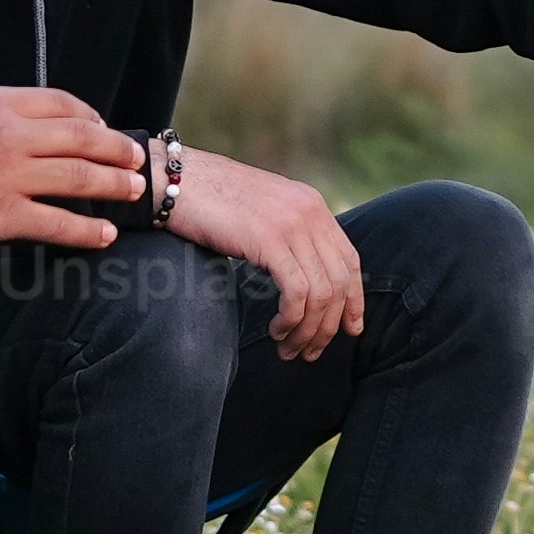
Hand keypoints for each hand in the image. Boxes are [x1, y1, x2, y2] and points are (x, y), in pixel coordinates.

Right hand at [0, 83, 141, 260]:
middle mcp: (7, 133)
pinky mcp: (0, 216)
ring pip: (79, 178)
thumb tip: (17, 123)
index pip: (60, 103)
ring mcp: (7, 175)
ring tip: (134, 191)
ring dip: (113, 186)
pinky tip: (106, 235)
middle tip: (136, 159)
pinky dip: (88, 231)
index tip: (103, 128)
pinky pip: (58, 223)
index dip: (89, 117)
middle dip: (115, 149)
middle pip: (80, 137)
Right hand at [166, 151, 365, 355]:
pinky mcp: (270, 239)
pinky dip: (291, 319)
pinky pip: (297, 291)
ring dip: (307, 331)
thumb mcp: (264, 213)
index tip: (350, 330)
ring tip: (288, 349)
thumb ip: (289, 236)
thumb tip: (304, 278)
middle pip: (339, 282)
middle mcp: (310, 212)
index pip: (350, 260)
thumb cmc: (213, 203)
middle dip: (328, 326)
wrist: (179, 181)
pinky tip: (276, 329)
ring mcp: (292, 224)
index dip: (354, 299)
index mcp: (313, 205)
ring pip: (321, 293)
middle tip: (309, 352)